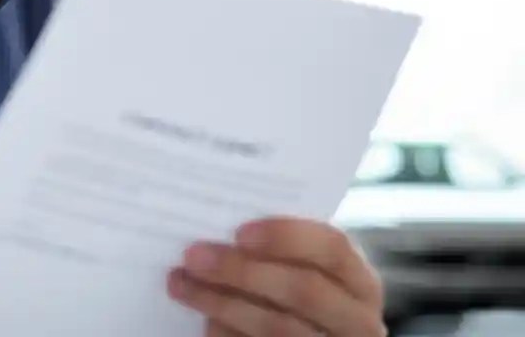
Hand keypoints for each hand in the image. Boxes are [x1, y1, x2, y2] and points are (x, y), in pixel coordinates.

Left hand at [168, 217, 386, 336]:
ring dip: (222, 303)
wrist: (311, 332)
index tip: (239, 231)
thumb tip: (216, 216)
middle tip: (193, 255)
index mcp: (359, 280)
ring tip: (181, 283)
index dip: (287, 237)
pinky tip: (202, 319)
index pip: (332, 249)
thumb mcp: (301, 266)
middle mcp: (357, 321)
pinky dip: (225, 333)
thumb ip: (272, 245)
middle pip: (303, 291)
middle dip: (243, 271)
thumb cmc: (295, 284)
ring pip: (278, 328)